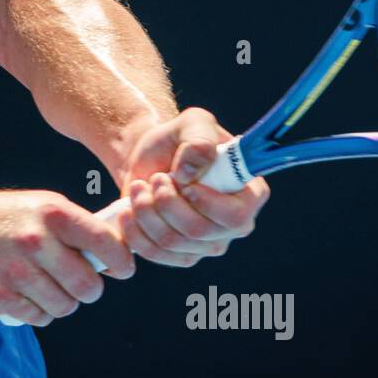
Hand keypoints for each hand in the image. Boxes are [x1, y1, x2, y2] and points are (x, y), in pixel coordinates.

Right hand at [0, 190, 133, 325]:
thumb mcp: (43, 207)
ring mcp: (16, 271)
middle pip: (89, 286)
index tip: (122, 269)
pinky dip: (38, 311)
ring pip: (65, 306)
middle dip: (88, 289)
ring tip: (46, 285)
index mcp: (53, 213)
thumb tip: (120, 252)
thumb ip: (78, 228)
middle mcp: (35, 241)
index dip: (121, 261)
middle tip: (78, 282)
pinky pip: (39, 317)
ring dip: (61, 301)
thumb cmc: (6, 220)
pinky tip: (26, 293)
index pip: (105, 243)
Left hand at [116, 107, 269, 266]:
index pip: (236, 216)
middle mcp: (233, 225)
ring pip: (171, 243)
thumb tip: (189, 172)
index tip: (181, 179)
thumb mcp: (193, 123)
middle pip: (198, 232)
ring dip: (146, 211)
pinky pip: (153, 253)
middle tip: (154, 178)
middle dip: (165, 202)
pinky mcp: (178, 254)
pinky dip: (133, 231)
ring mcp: (206, 244)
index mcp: (249, 194)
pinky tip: (127, 210)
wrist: (150, 158)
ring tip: (139, 187)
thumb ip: (199, 138)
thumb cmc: (177, 140)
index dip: (205, 203)